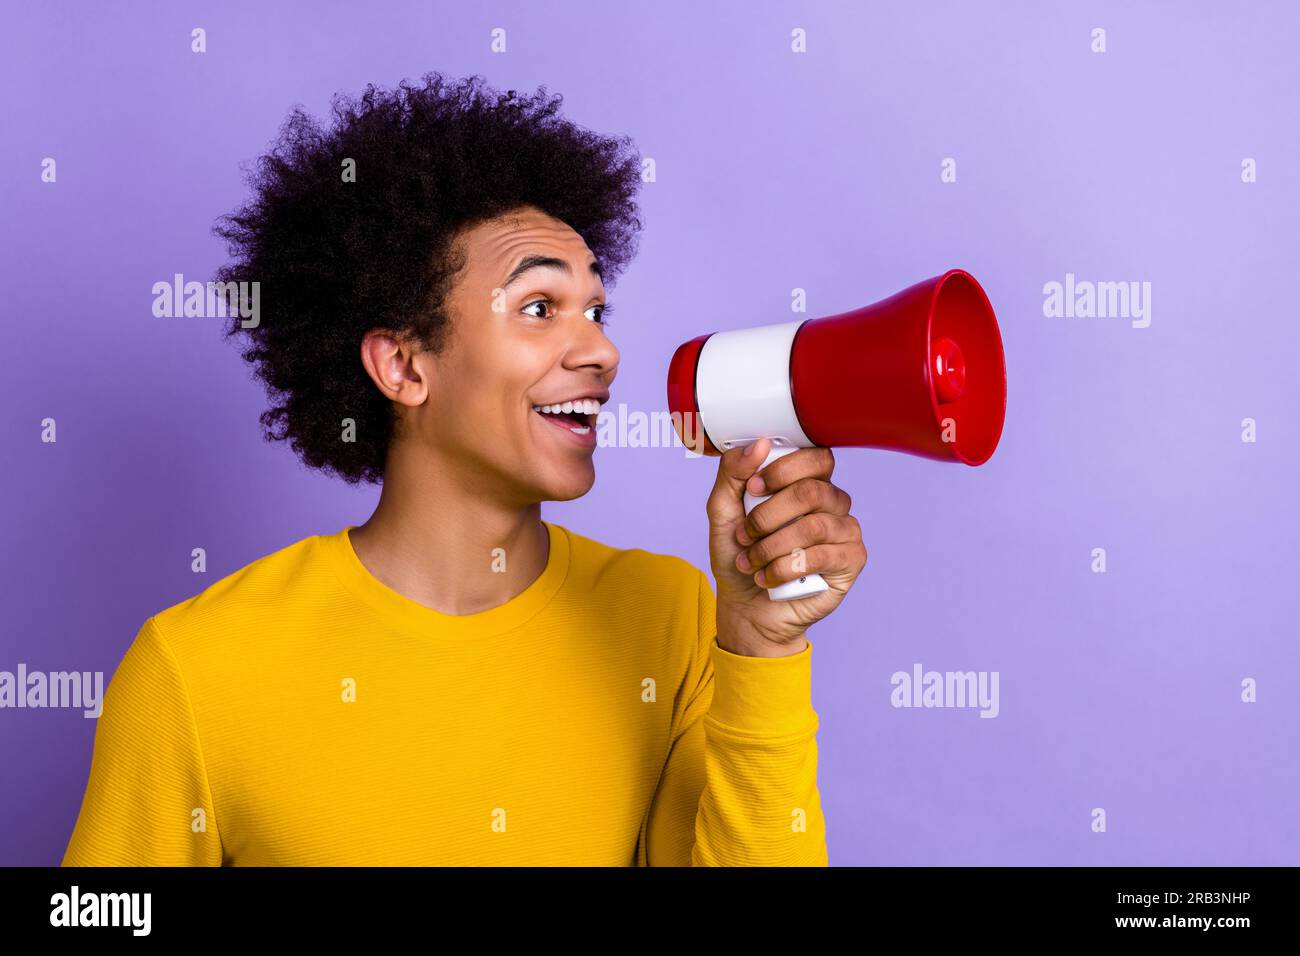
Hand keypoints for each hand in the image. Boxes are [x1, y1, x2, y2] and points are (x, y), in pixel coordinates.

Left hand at [706, 437, 867, 656]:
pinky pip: (823, 556)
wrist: (746, 607)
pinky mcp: (850, 560)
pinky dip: (785, 568)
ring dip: (771, 547)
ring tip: (752, 561)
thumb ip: (733, 473)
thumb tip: (759, 444)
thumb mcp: (723, 511)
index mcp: (808, 482)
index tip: (753, 489)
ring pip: (814, 526)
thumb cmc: (739, 556)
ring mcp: (845, 531)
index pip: (815, 457)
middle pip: (812, 491)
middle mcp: (832, 502)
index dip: (782, 470)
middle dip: (768, 515)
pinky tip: (769, 577)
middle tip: (745, 534)